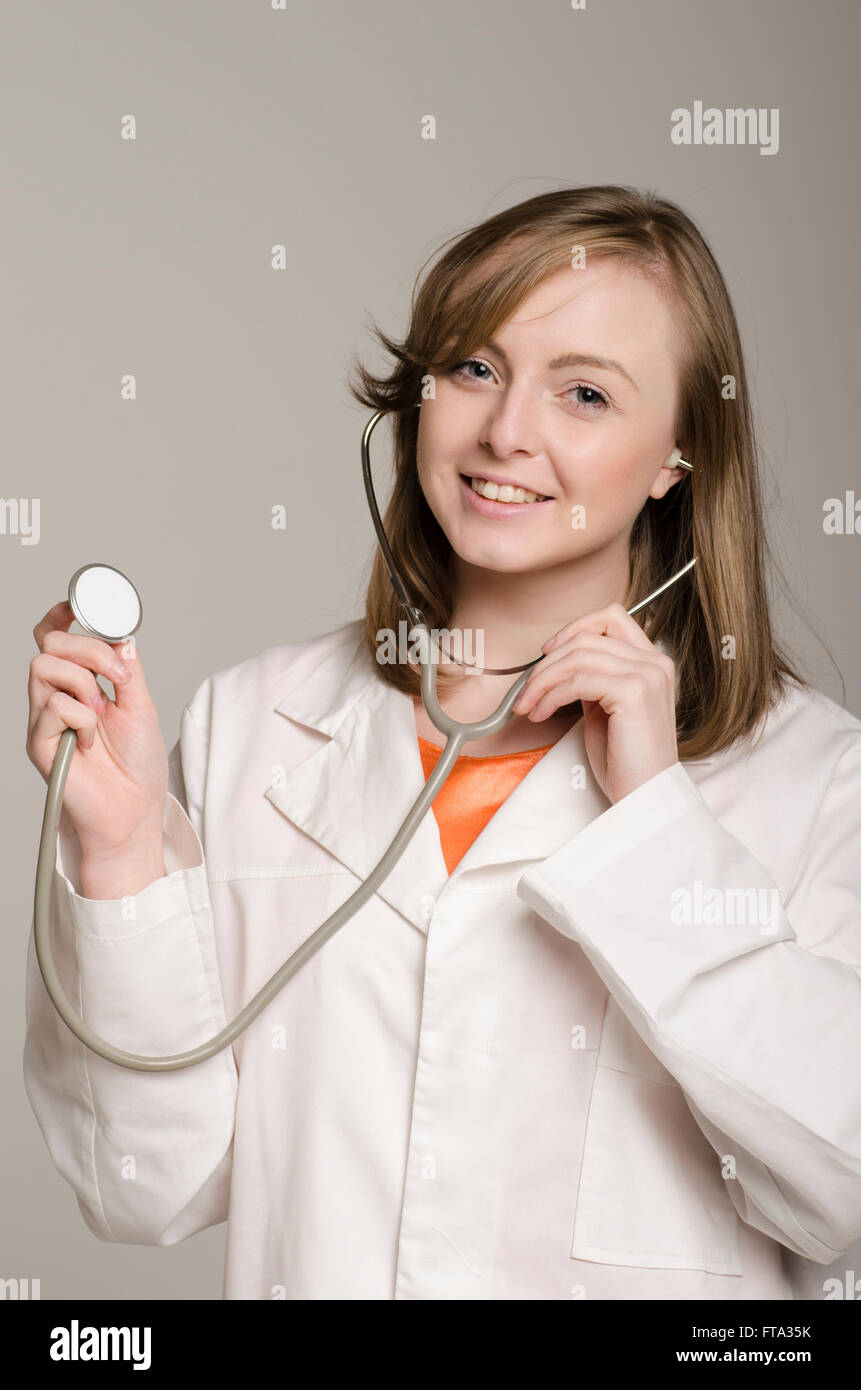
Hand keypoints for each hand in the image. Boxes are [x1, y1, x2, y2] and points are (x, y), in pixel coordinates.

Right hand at [27, 600, 168, 854]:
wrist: (134, 813)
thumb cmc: (137, 768)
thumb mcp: (142, 707)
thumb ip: (129, 670)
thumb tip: (122, 637)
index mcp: (79, 686)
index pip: (55, 640)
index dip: (60, 618)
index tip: (76, 609)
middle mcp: (56, 698)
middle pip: (49, 644)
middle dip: (89, 650)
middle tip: (117, 680)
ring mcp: (44, 720)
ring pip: (44, 666)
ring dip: (85, 683)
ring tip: (103, 711)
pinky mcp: (38, 743)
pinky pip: (52, 706)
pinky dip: (81, 718)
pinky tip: (89, 742)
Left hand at [513, 603, 678, 804]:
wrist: (644, 796)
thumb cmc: (624, 760)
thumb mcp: (605, 708)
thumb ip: (592, 678)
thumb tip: (557, 662)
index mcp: (652, 662)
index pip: (612, 617)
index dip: (574, 628)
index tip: (547, 652)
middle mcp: (655, 663)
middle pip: (586, 638)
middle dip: (546, 664)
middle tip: (524, 693)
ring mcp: (648, 675)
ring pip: (577, 656)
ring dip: (542, 681)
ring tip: (527, 706)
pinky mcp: (634, 693)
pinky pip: (577, 682)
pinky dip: (550, 696)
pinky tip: (541, 714)